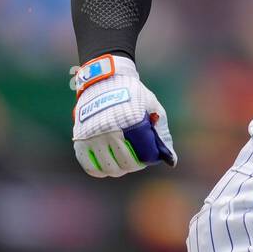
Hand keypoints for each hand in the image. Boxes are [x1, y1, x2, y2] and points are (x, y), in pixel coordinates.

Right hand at [70, 54, 176, 177]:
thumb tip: (172, 161)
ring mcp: (93, 135)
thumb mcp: (153, 107)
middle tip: (136, 160)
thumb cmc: (133, 94)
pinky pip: (89, 166)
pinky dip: (99, 171)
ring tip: (122, 163)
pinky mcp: (80, 138)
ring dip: (119, 169)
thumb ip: (162, 134)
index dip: (149, 158)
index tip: (149, 156)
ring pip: (109, 168)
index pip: (144, 154)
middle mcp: (111, 130)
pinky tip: (107, 166)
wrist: (104, 80)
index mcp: (132, 121)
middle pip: (126, 164)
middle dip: (135, 165)